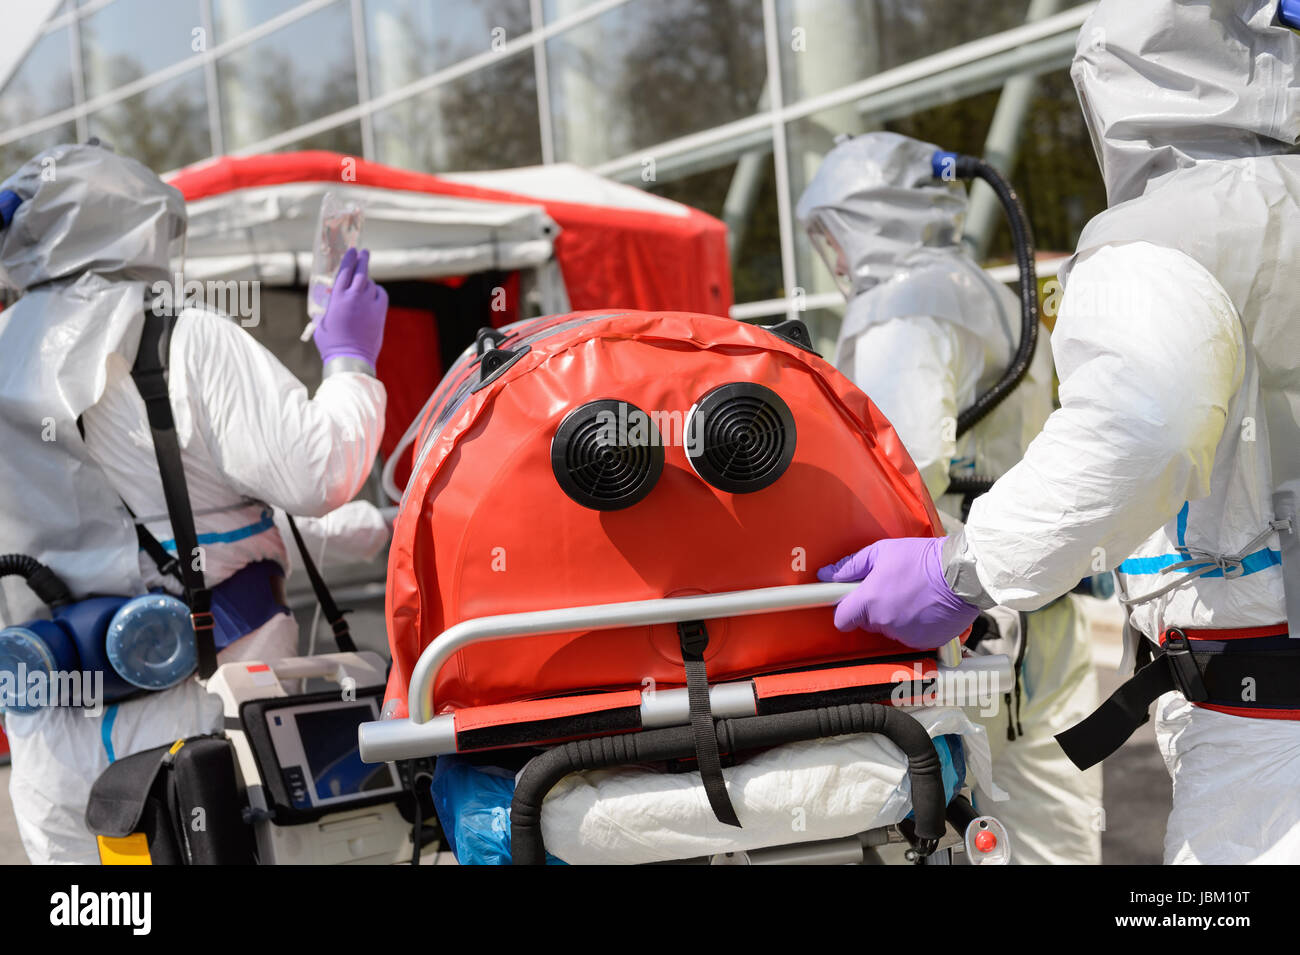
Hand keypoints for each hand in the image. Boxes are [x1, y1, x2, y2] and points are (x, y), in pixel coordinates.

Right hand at [313, 247, 387, 367]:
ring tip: (364, 282)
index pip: (344, 272)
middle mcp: (354, 297)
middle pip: (361, 272)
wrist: (351, 358)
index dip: (349, 260)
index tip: (352, 251)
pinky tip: (375, 293)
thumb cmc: (332, 344)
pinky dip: (378, 292)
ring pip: (370, 284)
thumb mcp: (322, 324)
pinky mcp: (380, 313)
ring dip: (367, 281)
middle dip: (363, 260)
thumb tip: (325, 310)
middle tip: (364, 252)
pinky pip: (381, 295)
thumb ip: (326, 312)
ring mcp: (369, 305)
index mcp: (337, 298)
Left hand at [817, 536, 978, 649]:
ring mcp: (904, 634)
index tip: (851, 604)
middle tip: (891, 589)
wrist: (961, 573)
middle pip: (867, 623)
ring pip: (889, 630)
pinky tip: (924, 608)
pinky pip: (910, 637)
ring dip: (895, 617)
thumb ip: (851, 566)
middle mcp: (884, 621)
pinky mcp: (923, 642)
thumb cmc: (922, 559)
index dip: (845, 610)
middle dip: (874, 609)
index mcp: (869, 601)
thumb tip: (827, 574)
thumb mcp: (882, 551)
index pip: (842, 619)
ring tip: (912, 595)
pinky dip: (915, 626)